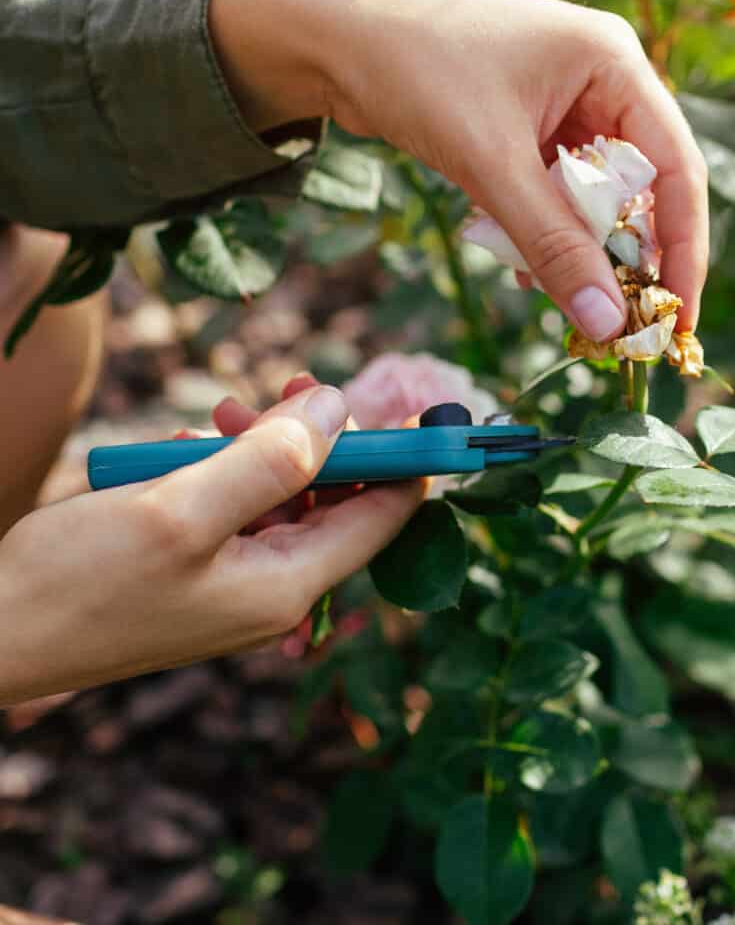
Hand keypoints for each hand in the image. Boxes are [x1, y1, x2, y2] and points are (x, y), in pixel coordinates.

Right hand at [0, 382, 422, 704]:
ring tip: (224, 413)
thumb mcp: (181, 510)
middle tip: (289, 385)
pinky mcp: (204, 569)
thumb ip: (271, 460)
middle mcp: (275, 589)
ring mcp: (239, 581)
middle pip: (337, 498)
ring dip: (265, 446)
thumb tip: (339, 409)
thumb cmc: (79, 580)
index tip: (415, 405)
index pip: (384, 517)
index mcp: (288, 585)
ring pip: (285, 494)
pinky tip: (189, 446)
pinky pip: (241, 508)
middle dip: (318, 438)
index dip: (406, 459)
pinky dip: (227, 469)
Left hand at [208, 0, 708, 339]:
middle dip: (628, 257)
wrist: (332, 37)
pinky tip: (525, 267)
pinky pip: (557, 196)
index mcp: (613, 63)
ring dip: (580, 251)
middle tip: (622, 324)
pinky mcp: (529, 129)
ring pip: (595, 199)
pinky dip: (546, 234)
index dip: (683, 249)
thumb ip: (553, 245)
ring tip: (564, 299)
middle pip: (641, 188)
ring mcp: (565, 105)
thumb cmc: (416, 71)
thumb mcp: (492, 164)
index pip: (675, 169)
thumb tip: (608, 324)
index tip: (678, 316)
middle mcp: (601, 80)